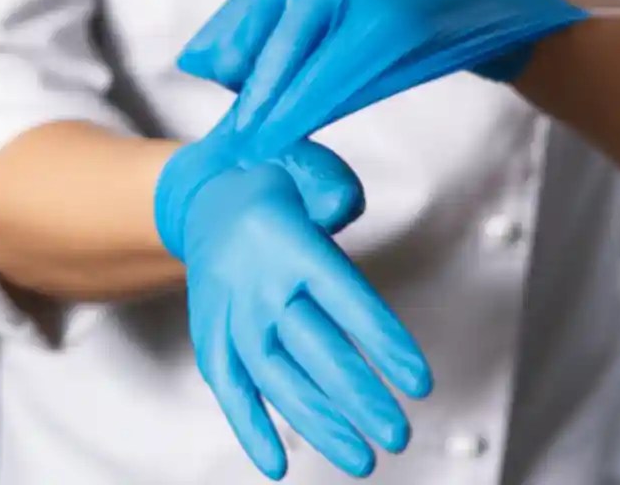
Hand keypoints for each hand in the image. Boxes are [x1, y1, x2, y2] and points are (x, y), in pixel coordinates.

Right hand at [155, 131, 431, 479]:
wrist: (201, 198)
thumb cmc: (272, 186)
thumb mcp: (303, 165)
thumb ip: (331, 187)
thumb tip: (342, 208)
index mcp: (284, 239)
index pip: (341, 297)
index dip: (381, 341)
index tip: (418, 385)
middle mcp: (254, 281)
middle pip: (309, 347)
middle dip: (356, 397)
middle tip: (396, 435)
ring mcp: (228, 312)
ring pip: (271, 376)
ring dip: (315, 421)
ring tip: (359, 458)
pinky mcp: (210, 334)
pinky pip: (226, 385)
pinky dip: (247, 426)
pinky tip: (277, 464)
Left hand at [177, 0, 586, 157]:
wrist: (474, 6)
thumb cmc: (387, 27)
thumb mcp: (322, 25)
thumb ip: (267, 43)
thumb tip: (198, 66)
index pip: (229, 30)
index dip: (216, 77)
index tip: (213, 120)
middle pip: (255, 51)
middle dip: (242, 107)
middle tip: (224, 152)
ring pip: (291, 69)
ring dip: (266, 118)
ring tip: (247, 155)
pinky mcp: (388, 22)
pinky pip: (330, 78)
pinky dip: (301, 114)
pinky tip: (282, 139)